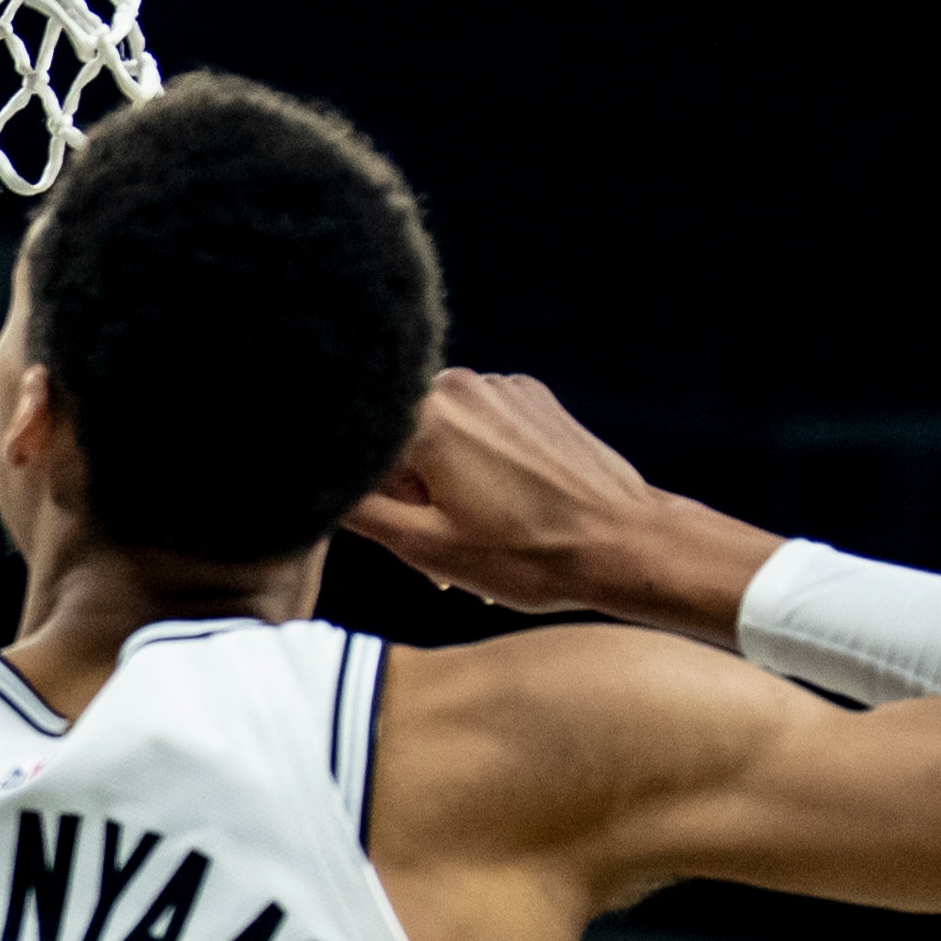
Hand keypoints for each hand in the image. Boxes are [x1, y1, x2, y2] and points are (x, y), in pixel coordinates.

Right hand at [347, 371, 777, 636]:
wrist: (625, 544)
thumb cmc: (528, 556)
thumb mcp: (426, 546)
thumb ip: (355, 507)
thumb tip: (315, 481)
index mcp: (425, 417)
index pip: (355, 445)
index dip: (364, 494)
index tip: (393, 527)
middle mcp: (460, 383)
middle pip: (395, 435)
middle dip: (405, 489)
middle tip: (438, 545)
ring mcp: (501, 385)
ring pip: (437, 430)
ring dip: (440, 478)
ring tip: (476, 530)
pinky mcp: (532, 396)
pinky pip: (478, 424)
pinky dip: (477, 462)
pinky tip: (506, 504)